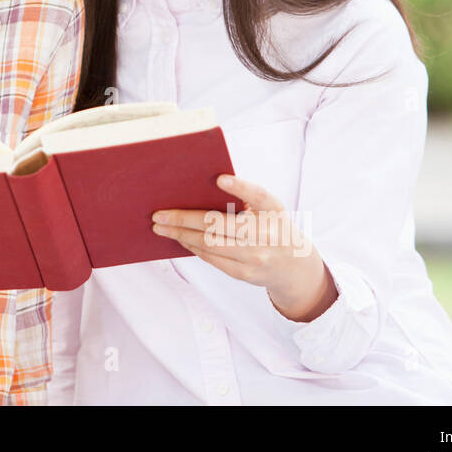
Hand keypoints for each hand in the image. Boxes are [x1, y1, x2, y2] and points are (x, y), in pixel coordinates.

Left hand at [151, 173, 337, 321]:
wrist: (293, 267)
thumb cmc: (273, 227)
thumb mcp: (269, 210)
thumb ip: (245, 198)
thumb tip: (200, 188)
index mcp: (274, 211)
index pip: (259, 196)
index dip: (240, 187)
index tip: (220, 178)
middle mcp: (266, 235)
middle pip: (218, 225)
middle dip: (183, 218)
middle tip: (158, 214)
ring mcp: (255, 257)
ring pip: (209, 244)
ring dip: (180, 234)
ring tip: (161, 227)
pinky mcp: (244, 273)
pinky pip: (211, 258)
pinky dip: (192, 246)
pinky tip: (179, 238)